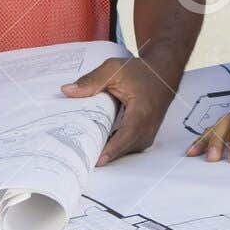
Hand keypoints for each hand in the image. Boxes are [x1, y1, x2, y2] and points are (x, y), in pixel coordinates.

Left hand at [62, 55, 177, 165]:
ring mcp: (148, 133)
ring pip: (126, 150)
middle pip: (124, 147)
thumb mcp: (114, 69)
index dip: (113, 149)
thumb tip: (67, 91)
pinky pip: (129, 147)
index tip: (97, 160)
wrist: (162, 73)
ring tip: (86, 151)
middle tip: (80, 158)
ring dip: (108, 152)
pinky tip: (99, 143)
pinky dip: (115, 147)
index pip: (128, 134)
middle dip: (103, 154)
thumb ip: (91, 80)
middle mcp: (148, 126)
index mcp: (142, 111)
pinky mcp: (145, 136)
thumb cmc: (140, 71)